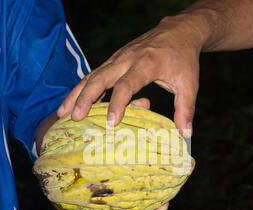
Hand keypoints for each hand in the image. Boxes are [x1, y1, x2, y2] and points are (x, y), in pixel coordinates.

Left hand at [52, 98, 169, 209]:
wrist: (60, 131)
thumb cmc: (92, 130)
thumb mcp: (110, 123)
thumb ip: (128, 116)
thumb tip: (145, 102)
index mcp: (124, 182)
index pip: (144, 197)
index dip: (156, 204)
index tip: (162, 207)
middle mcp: (109, 196)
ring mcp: (88, 201)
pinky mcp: (66, 199)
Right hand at [58, 16, 202, 137]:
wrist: (179, 31)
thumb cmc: (183, 59)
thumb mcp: (189, 83)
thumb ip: (185, 108)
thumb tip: (185, 134)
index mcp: (146, 64)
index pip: (127, 85)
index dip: (118, 103)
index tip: (110, 122)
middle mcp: (127, 58)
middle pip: (100, 77)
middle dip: (85, 98)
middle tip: (74, 118)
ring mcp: (118, 57)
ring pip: (92, 75)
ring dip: (76, 93)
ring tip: (62, 113)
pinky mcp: (114, 60)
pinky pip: (94, 74)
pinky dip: (82, 88)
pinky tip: (72, 102)